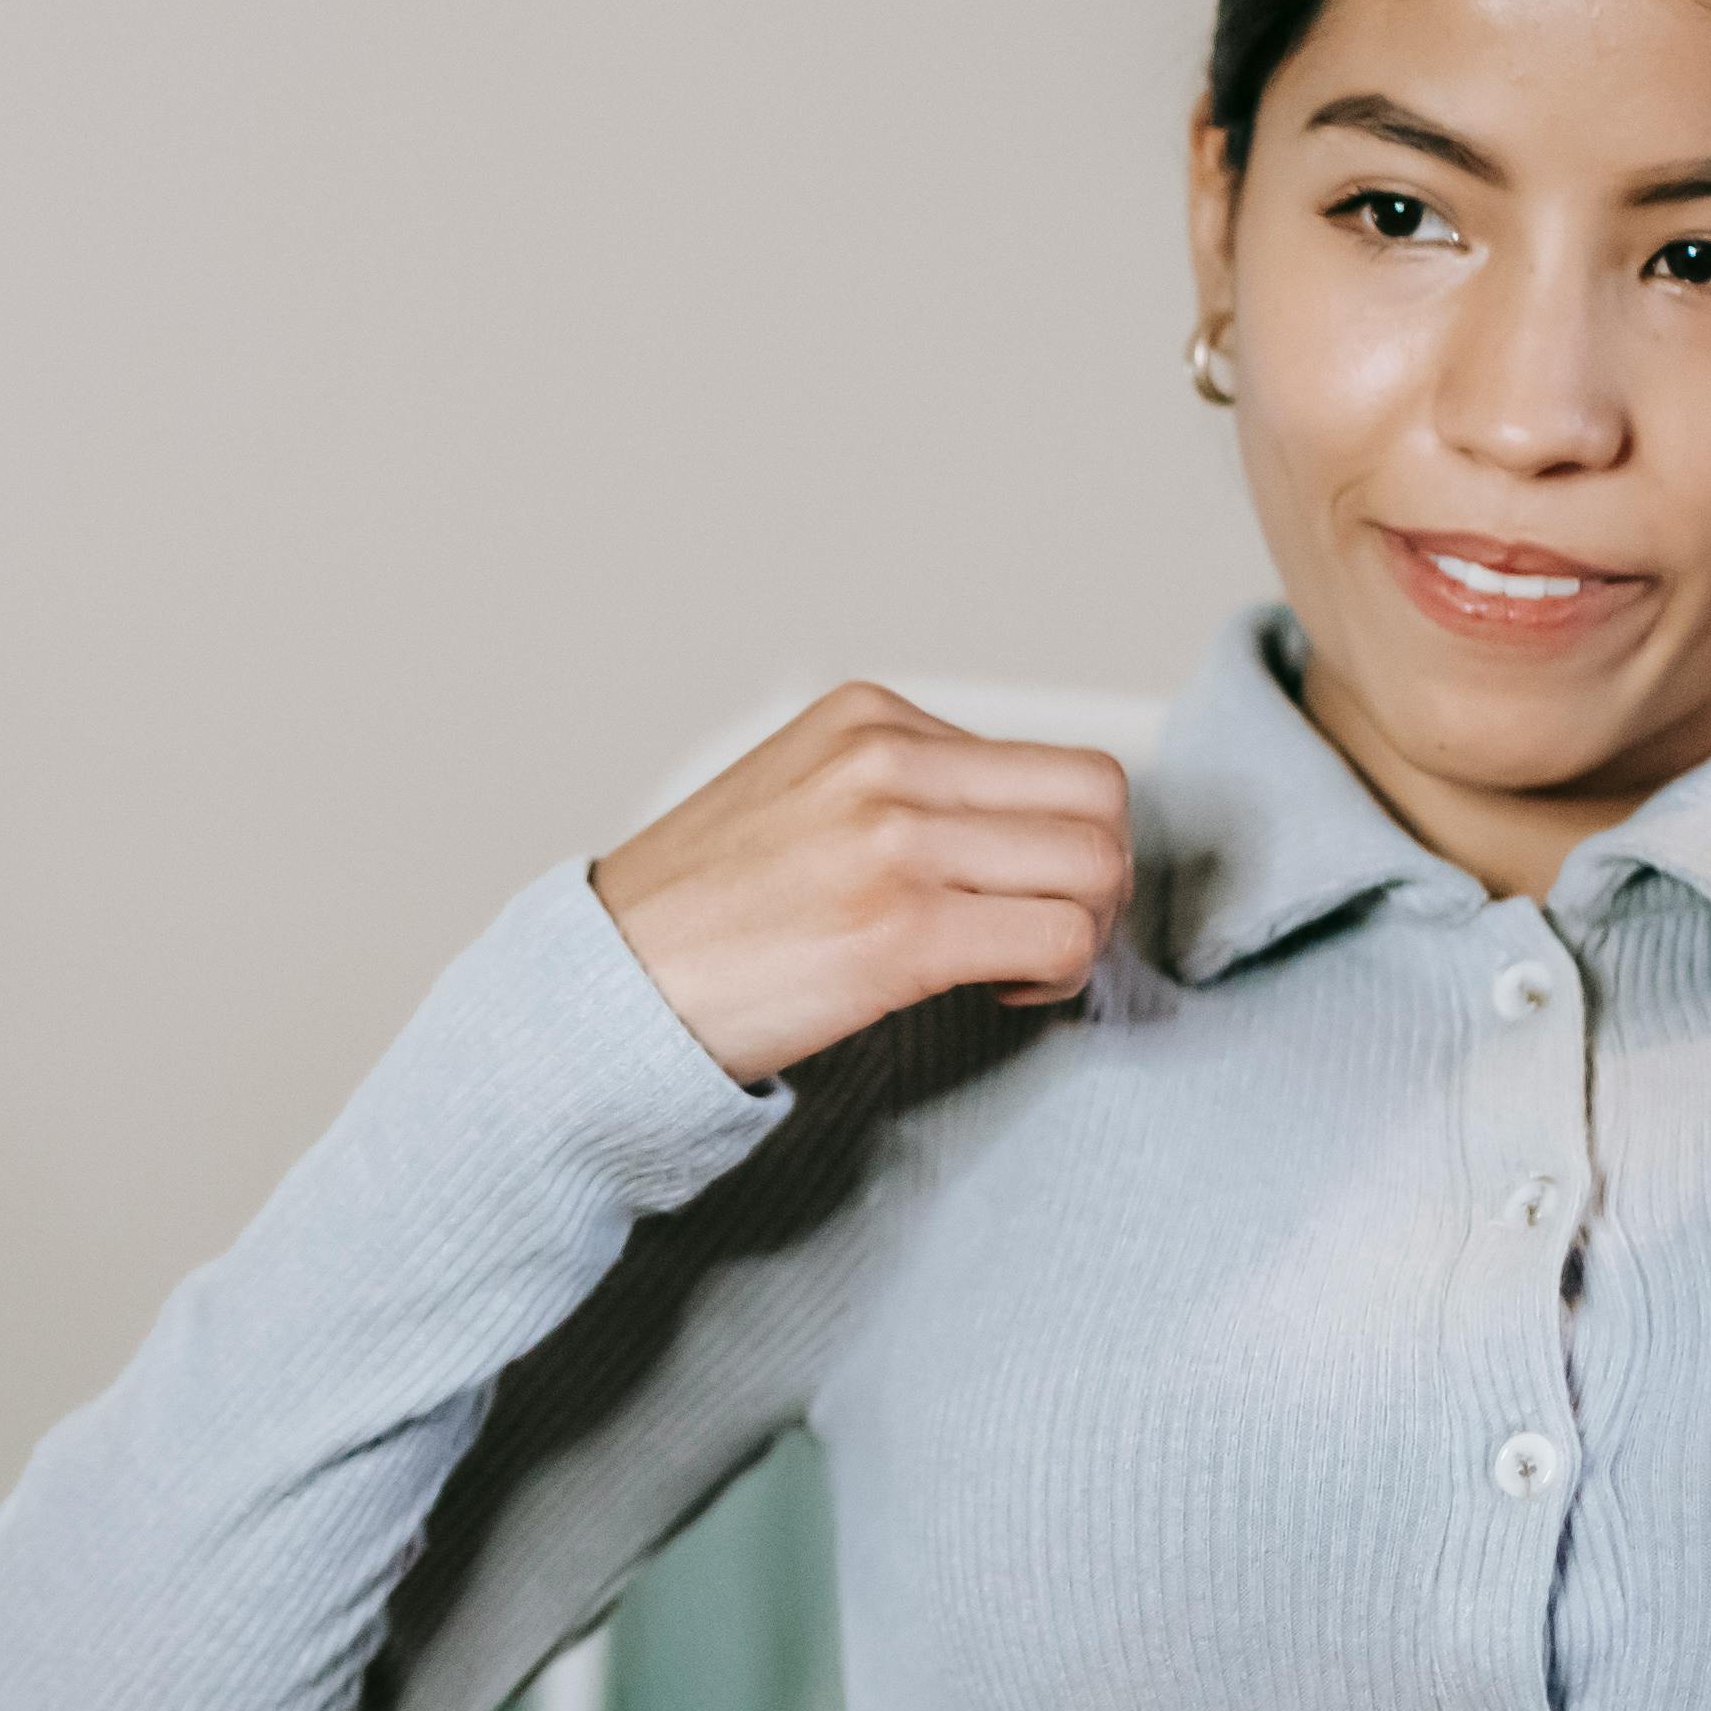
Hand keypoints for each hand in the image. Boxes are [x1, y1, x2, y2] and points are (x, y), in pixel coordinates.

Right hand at [594, 685, 1136, 1086]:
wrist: (609, 986)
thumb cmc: (702, 913)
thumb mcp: (800, 795)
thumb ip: (903, 789)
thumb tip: (1021, 831)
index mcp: (869, 718)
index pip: (1049, 760)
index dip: (1059, 838)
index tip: (1012, 893)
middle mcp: (888, 761)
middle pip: (1098, 798)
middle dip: (1101, 876)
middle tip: (1052, 929)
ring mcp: (895, 841)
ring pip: (1095, 867)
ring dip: (1085, 930)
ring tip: (1019, 966)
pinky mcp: (901, 930)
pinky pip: (1060, 938)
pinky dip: (1056, 976)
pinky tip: (996, 992)